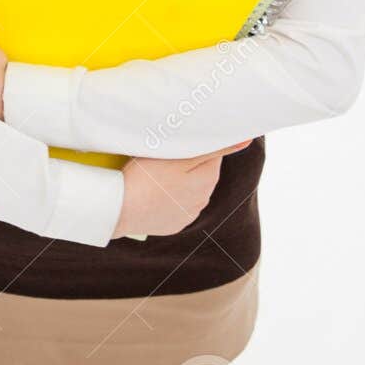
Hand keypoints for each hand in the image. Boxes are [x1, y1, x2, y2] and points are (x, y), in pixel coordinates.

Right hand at [111, 139, 253, 239]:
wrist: (118, 209)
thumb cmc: (146, 177)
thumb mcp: (179, 156)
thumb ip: (213, 148)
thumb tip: (246, 140)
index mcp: (208, 178)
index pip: (213, 153)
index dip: (197, 144)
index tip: (180, 140)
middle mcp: (203, 199)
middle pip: (202, 171)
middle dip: (188, 162)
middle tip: (164, 154)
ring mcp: (187, 214)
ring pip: (188, 189)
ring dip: (179, 180)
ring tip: (156, 175)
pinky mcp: (172, 224)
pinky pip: (176, 205)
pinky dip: (168, 197)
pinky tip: (153, 192)